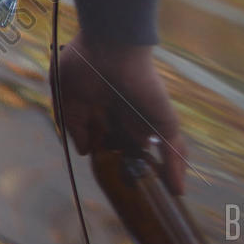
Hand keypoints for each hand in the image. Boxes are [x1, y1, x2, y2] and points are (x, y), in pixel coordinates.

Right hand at [54, 34, 186, 194]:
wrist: (109, 43)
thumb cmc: (83, 63)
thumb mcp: (66, 98)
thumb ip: (73, 126)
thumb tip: (85, 152)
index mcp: (102, 108)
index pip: (105, 138)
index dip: (104, 155)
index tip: (104, 172)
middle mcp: (125, 115)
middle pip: (130, 149)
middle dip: (130, 169)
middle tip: (129, 192)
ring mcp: (146, 119)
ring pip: (155, 152)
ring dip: (157, 175)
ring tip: (159, 199)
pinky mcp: (162, 120)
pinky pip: (173, 148)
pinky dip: (176, 169)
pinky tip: (177, 191)